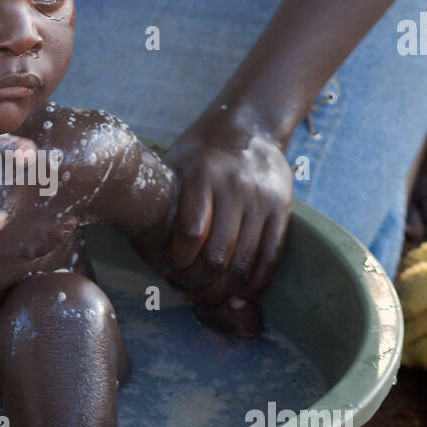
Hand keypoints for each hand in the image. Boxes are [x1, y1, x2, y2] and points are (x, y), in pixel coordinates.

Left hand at [163, 110, 292, 330]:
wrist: (250, 126)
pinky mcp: (283, 209)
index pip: (190, 232)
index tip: (168, 271)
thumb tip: (144, 248)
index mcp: (202, 175)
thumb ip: (166, 201)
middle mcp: (235, 188)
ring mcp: (262, 200)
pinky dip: (256, 284)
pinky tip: (240, 297)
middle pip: (219, 255)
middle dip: (199, 284)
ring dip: (225, 290)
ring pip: (245, 262)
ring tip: (208, 300)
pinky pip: (272, 256)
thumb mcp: (176, 164)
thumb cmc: (201, 152)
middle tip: (187, 293)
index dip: (177, 261)